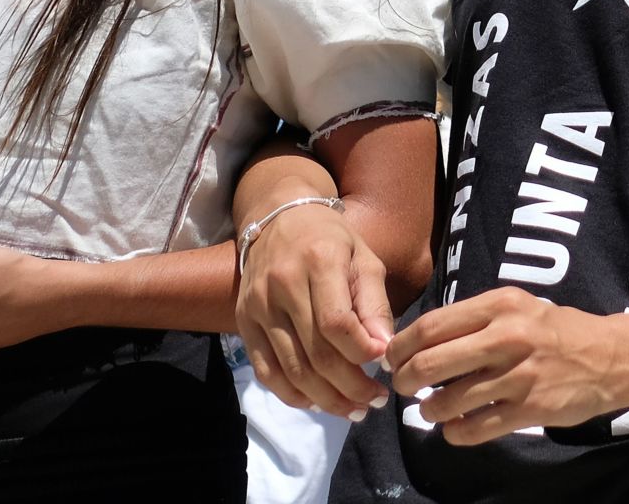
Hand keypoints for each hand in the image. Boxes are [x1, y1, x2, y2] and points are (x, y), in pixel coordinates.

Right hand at [236, 199, 392, 418]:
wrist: (280, 218)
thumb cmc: (332, 240)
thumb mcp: (365, 258)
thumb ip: (374, 303)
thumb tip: (385, 348)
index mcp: (319, 262)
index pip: (336, 323)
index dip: (362, 352)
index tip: (385, 367)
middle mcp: (282, 286)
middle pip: (315, 353)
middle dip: (350, 386)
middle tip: (376, 402)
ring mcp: (257, 307)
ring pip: (291, 369)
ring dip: (325, 399)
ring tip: (354, 410)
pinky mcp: (243, 323)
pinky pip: (266, 370)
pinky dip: (291, 394)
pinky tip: (316, 402)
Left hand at [387, 287, 624, 444]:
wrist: (612, 357)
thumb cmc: (557, 331)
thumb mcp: (518, 308)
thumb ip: (474, 320)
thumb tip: (417, 343)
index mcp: (501, 304)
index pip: (429, 326)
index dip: (400, 348)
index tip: (393, 360)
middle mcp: (507, 336)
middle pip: (429, 364)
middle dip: (405, 381)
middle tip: (405, 388)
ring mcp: (519, 375)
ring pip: (447, 401)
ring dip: (429, 410)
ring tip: (433, 408)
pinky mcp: (530, 409)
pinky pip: (473, 429)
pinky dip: (454, 433)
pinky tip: (457, 427)